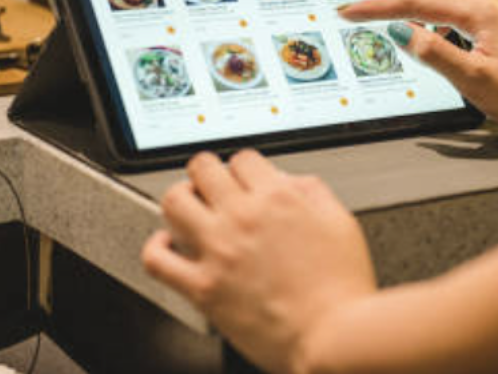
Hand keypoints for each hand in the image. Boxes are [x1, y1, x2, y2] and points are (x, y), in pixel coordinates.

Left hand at [142, 151, 375, 373]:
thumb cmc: (342, 289)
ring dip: (181, 200)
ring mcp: (219, 251)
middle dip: (208, 174)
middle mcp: (243, 217)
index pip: (243, 159)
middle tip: (213, 188)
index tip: (245, 181)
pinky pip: (158, 259)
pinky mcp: (203, 288)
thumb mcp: (341, 222)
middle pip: (202, 169)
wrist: (333, 337)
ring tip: (190, 209)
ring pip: (174, 202)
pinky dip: (156, 247)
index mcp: (279, 198)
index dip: (244, 169)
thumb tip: (289, 182)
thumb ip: (312, 192)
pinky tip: (168, 245)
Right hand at [340, 0, 497, 150]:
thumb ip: (435, 53)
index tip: (350, 11)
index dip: (379, 8)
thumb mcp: (473, 82)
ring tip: (426, 27)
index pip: (417, 3)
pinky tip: (458, 34)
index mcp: (481, 14)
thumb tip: (403, 32)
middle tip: (398, 22)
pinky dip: (459, 8)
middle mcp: (493, 6)